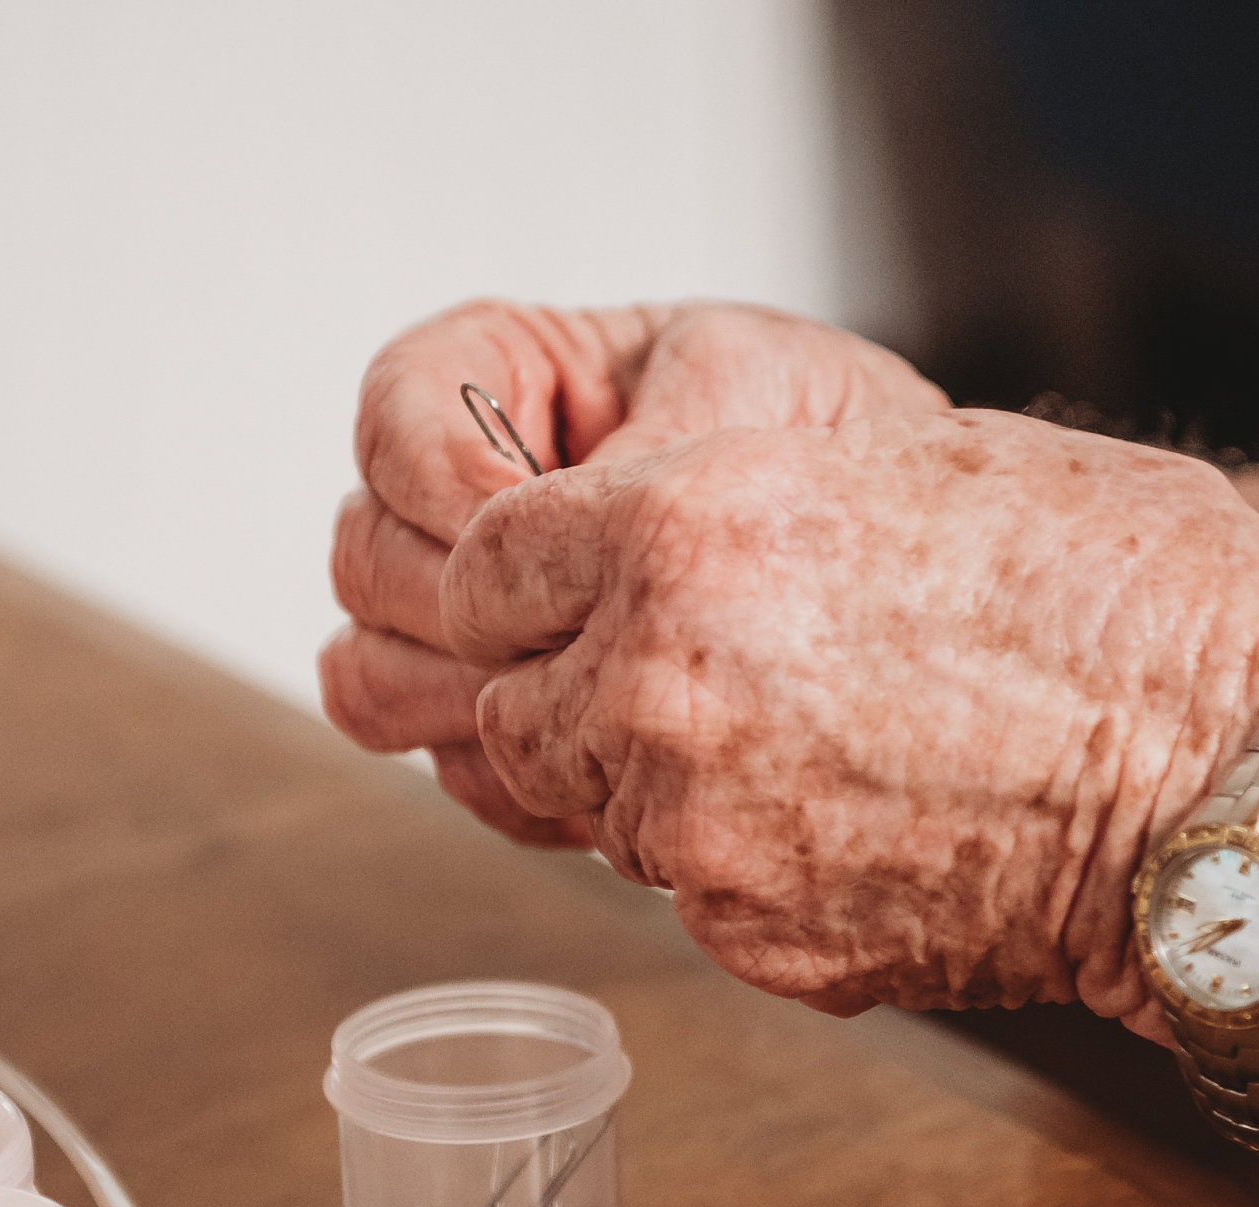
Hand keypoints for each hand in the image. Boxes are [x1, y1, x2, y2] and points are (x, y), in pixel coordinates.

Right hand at [323, 302, 945, 844]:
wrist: (893, 561)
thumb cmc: (818, 429)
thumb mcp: (759, 386)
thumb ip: (649, 443)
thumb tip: (559, 525)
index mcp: (492, 379)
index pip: (393, 418)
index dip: (442, 477)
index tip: (535, 517)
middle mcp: (447, 504)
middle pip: (365, 559)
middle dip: (459, 608)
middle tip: (570, 631)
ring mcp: (455, 622)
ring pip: (369, 677)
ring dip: (465, 703)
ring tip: (585, 705)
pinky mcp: (491, 723)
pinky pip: (444, 766)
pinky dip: (514, 776)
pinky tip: (610, 767)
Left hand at [425, 408, 1258, 1018]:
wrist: (1234, 796)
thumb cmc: (1127, 610)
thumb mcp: (928, 461)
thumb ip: (756, 490)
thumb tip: (674, 509)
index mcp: (686, 529)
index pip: (489, 563)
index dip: (531, 580)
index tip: (578, 593)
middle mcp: (656, 680)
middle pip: (515, 703)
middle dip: (582, 693)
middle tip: (708, 685)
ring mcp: (693, 825)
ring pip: (600, 808)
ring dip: (668, 785)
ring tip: (821, 754)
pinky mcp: (747, 935)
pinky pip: (691, 897)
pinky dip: (749, 871)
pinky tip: (866, 830)